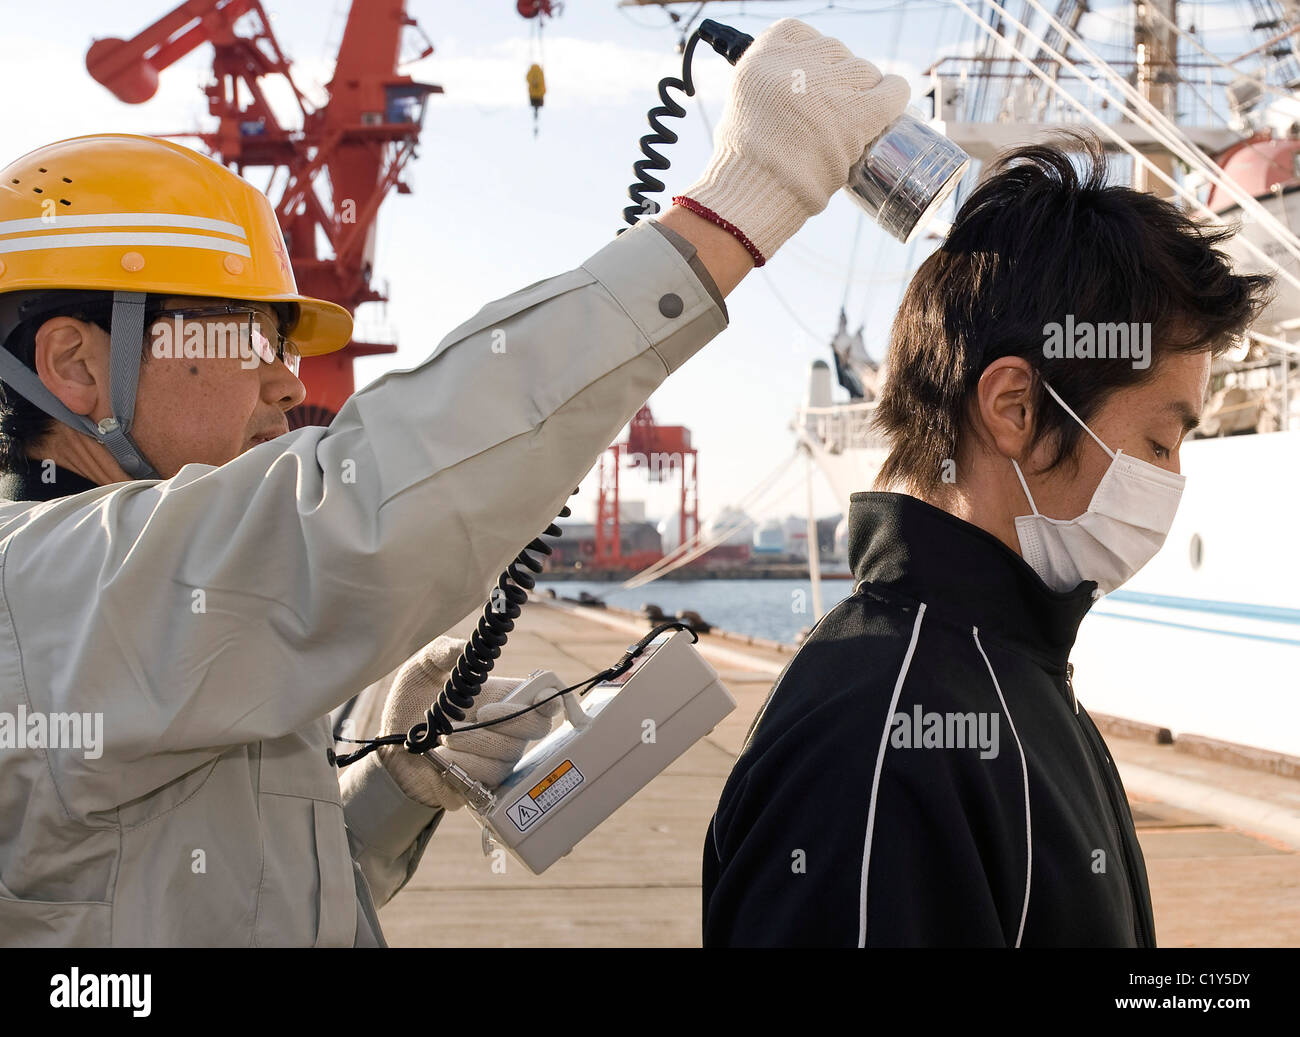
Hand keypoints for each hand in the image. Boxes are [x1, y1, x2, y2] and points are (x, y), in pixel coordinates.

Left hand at [377, 637, 557, 810]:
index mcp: (502, 697)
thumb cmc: (412, 706)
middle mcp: (507, 730)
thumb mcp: (422, 670)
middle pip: (537, 726)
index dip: (552, 697)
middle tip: (478, 713)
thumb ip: (444, 651)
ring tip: (442, 735)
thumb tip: (468, 648)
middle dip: (508, 718)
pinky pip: (486, 775)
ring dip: (472, 742)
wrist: (392, 750)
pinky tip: (441, 756)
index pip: (544, 698)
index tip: (542, 697)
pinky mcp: (484, 785)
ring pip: (507, 752)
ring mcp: (498, 759)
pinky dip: (460, 762)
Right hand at [676, 18, 909, 262]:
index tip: (810, 77)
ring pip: (864, 71)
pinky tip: (888, 109)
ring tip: (850, 122)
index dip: (810, 55)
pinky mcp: (860, 112)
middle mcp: (801, 61)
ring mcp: (832, 85)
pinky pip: (893, 90)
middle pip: (836, 52)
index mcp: (766, 54)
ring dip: (863, 92)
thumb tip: (791, 80)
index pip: (800, 32)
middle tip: (829, 111)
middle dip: (837, 78)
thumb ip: (766, 82)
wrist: (756, 191)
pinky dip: (894, 97)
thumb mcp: (743, 104)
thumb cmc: (745, 160)